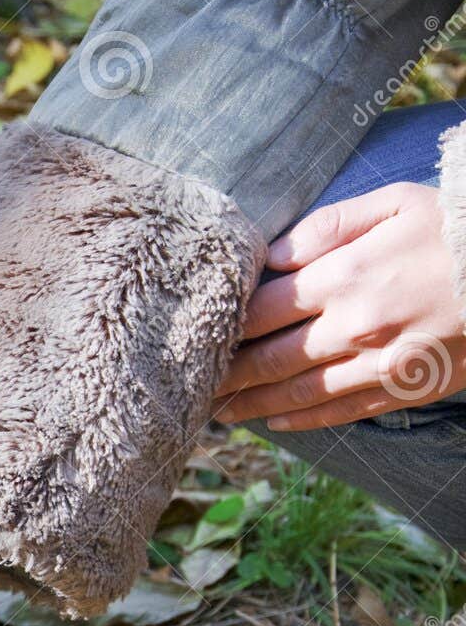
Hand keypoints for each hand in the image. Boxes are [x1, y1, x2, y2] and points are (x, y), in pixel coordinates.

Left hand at [216, 182, 465, 431]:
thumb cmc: (457, 224)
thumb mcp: (394, 204)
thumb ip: (325, 229)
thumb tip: (268, 257)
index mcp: (346, 275)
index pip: (260, 310)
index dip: (222, 327)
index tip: (193, 336)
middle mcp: (356, 326)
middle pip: (269, 358)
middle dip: (225, 374)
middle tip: (187, 385)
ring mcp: (383, 362)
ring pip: (299, 392)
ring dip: (252, 405)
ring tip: (216, 412)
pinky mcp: (408, 387)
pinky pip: (343, 410)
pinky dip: (303, 419)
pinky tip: (274, 421)